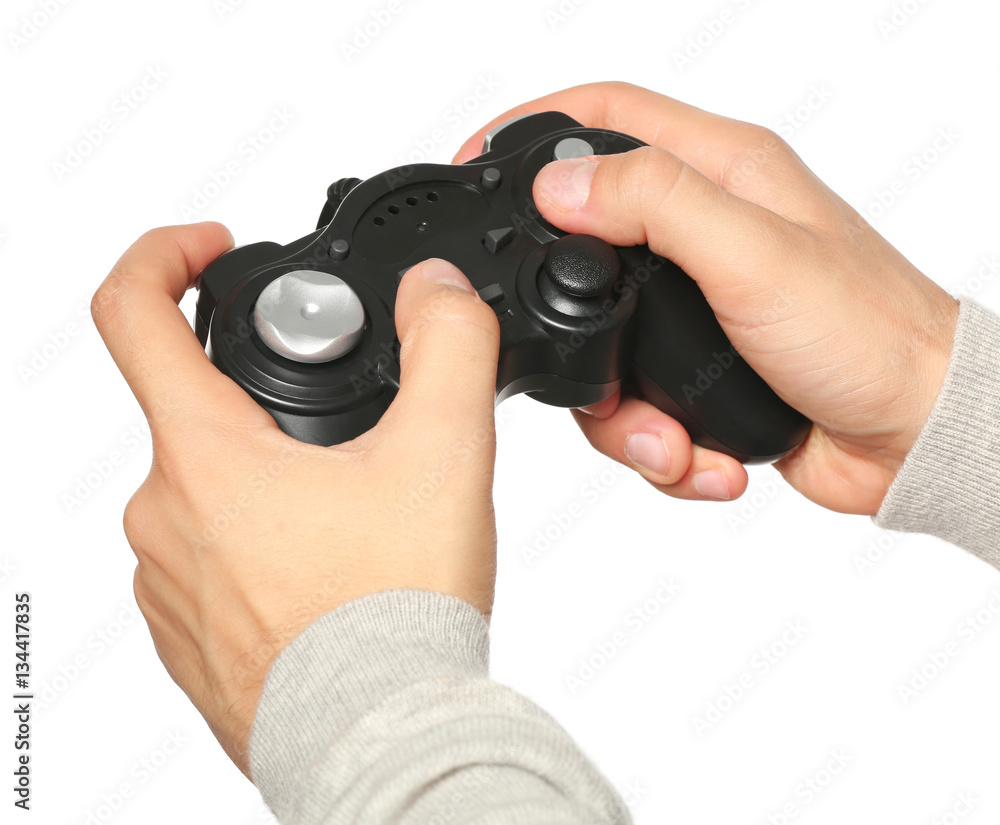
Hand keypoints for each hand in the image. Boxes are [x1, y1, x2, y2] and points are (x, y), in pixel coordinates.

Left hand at [92, 224, 500, 774]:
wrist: (378, 744)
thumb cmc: (393, 615)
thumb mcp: (444, 453)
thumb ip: (447, 345)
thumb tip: (436, 290)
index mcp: (204, 454)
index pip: (132, 312)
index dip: (165, 254)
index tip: (211, 248)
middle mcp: (162, 514)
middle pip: (195, 409)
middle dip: (267, 398)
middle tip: (346, 428)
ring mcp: (166, 580)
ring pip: (209, 488)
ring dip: (269, 478)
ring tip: (351, 512)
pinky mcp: (187, 635)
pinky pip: (210, 558)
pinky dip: (262, 544)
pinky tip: (328, 573)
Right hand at [456, 82, 958, 515]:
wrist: (914, 434)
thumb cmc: (868, 333)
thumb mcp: (755, 253)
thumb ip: (656, 204)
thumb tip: (560, 185)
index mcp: (723, 174)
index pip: (608, 117)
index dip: (534, 128)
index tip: (477, 161)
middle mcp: (704, 234)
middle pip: (585, 245)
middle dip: (569, 316)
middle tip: (567, 355)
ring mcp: (699, 306)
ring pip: (601, 343)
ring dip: (618, 411)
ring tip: (668, 441)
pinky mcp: (698, 369)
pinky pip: (636, 403)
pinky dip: (656, 443)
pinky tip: (700, 455)